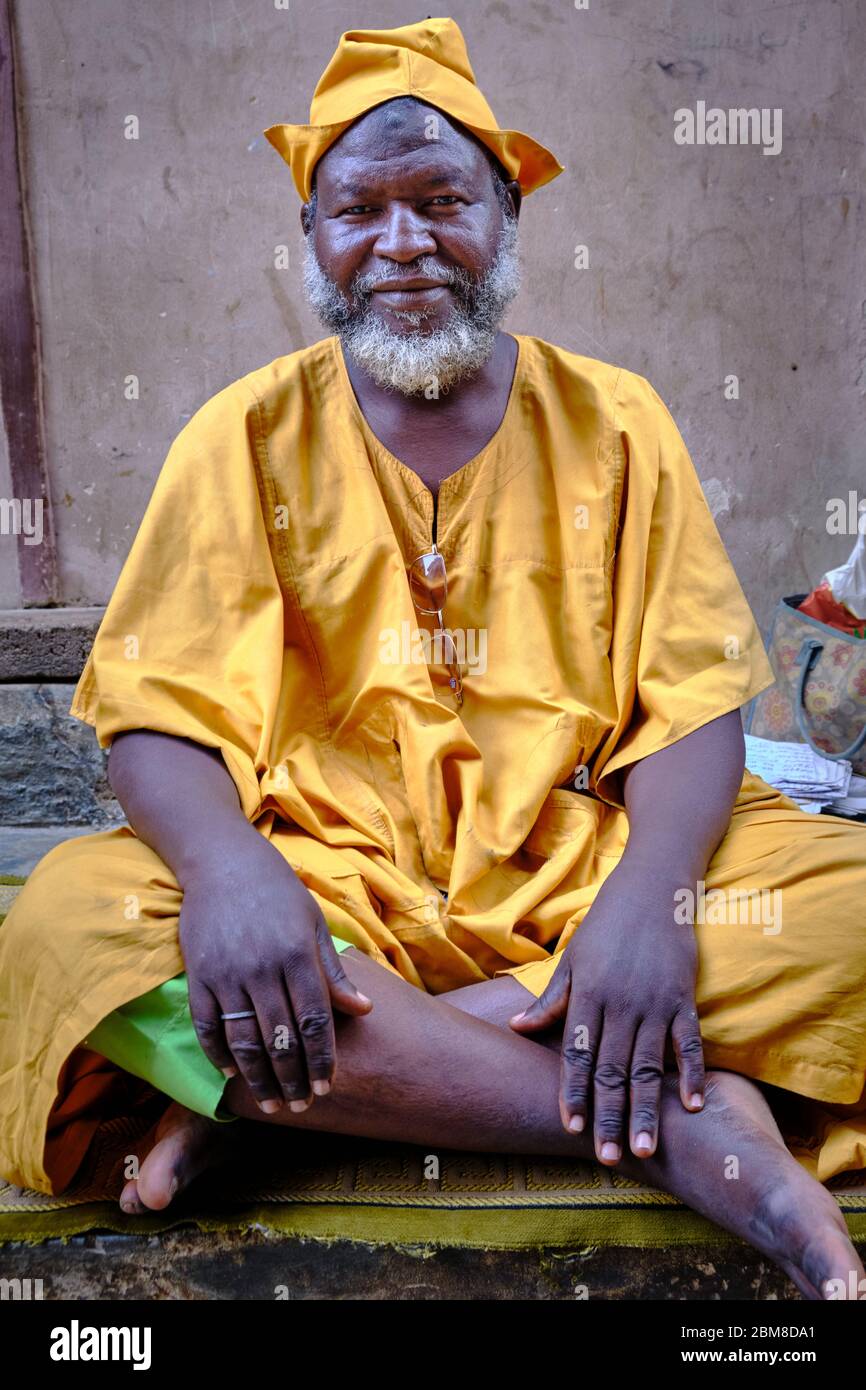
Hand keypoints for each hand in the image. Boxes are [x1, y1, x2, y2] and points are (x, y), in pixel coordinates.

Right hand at [178, 828, 371, 1112]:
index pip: (314, 1020)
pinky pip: (207, 1025)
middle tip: (300, 1106)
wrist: (224, 862)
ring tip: (271, 1104)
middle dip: (293, 1078)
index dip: (321, 1058)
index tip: (327, 1087)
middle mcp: (263, 968)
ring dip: (259, 1078)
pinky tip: (231, 1074)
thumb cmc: (278, 892)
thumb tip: (363, 1010)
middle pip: (280, 1038)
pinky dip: (218, 1054)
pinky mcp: (198, 974)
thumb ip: (334, 972)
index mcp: (298, 955)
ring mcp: (226, 973)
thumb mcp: (314, 924)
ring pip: (244, 1040)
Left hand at [508, 858, 704, 1162]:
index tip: (571, 1127)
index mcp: (587, 993)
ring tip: (644, 1148)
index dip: (573, 1090)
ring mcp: (654, 1001)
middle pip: (612, 1068)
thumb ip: (551, 999)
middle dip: (610, 1115)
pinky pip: (688, 1042)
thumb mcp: (573, 958)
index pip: (577, 1052)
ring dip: (647, 1109)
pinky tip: (691, 1106)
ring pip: (648, 1065)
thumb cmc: (607, 924)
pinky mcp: (683, 996)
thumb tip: (516, 1028)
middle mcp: (620, 1002)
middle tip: (609, 1157)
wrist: (652, 886)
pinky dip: (690, 1073)